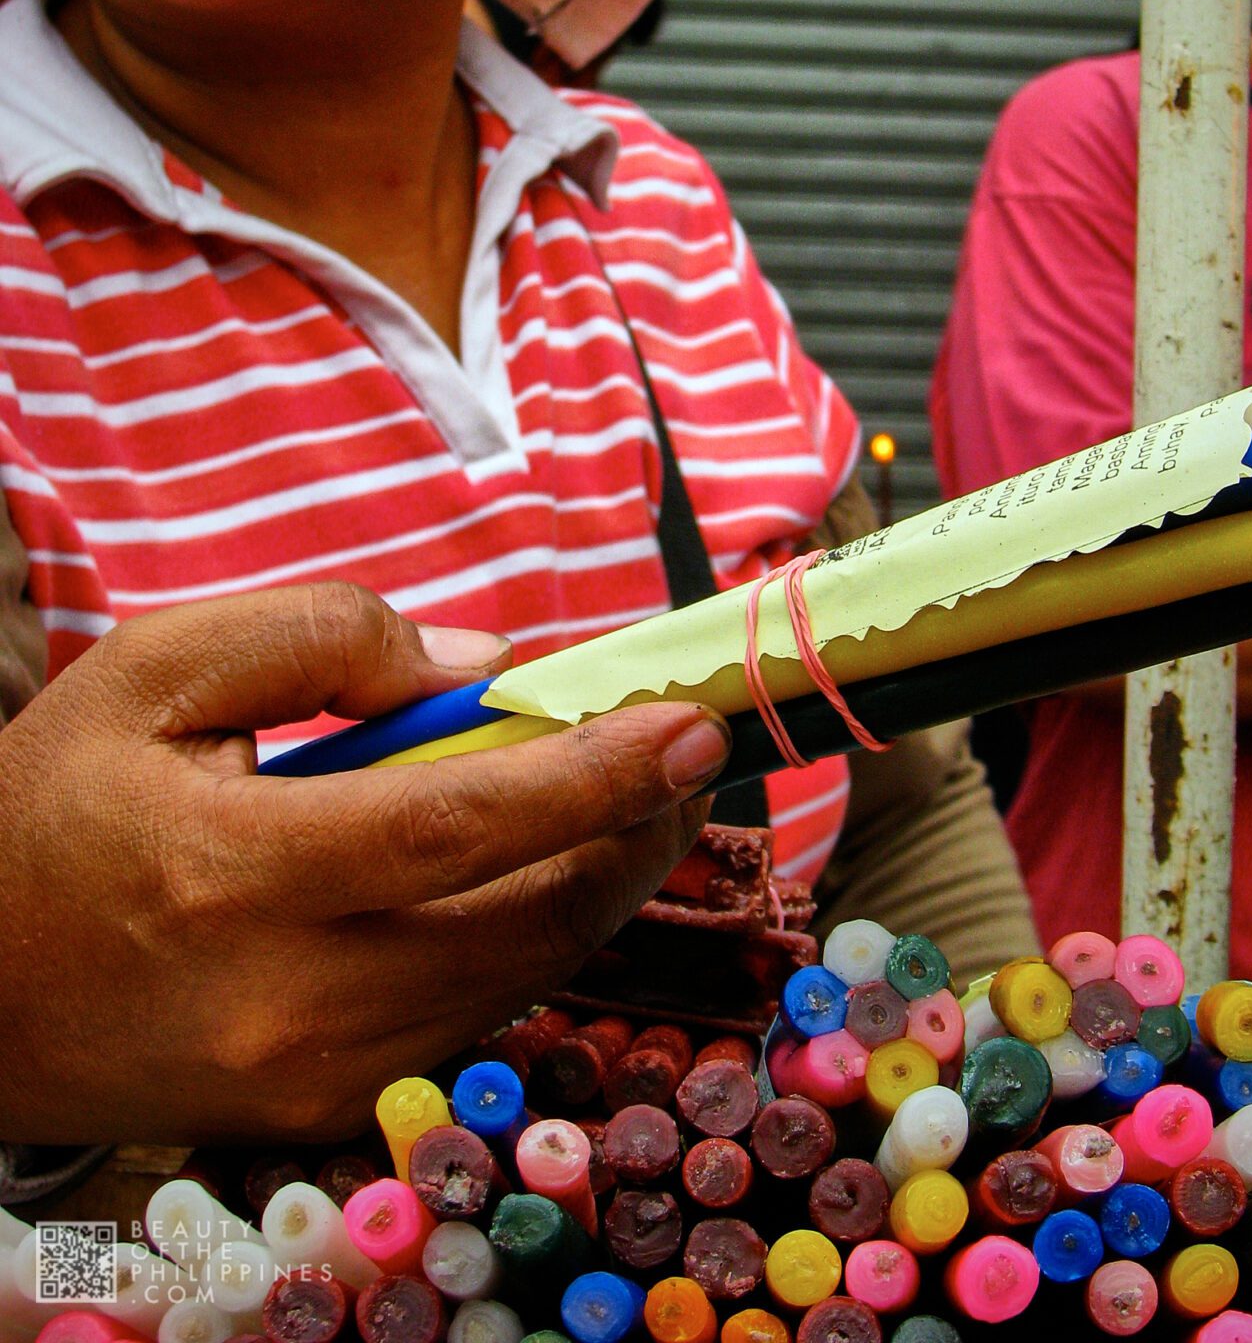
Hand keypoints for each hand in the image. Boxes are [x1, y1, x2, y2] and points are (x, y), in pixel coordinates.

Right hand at [0, 582, 728, 1143]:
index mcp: (234, 873)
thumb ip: (321, 637)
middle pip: (523, 922)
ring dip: (596, 889)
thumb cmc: (50, 807)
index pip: (461, 827)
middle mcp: (286, 999)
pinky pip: (468, 1019)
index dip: (594, 777)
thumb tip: (482, 673)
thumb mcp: (156, 669)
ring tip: (634, 803)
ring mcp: (308, 1076)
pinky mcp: (317, 1112)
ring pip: (516, 980)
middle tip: (688, 760)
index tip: (689, 729)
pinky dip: (524, 941)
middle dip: (634, 836)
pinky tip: (535, 872)